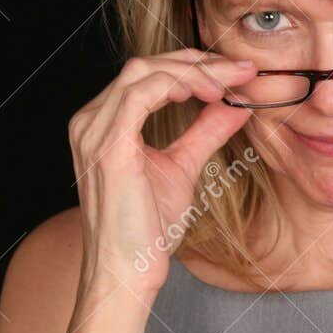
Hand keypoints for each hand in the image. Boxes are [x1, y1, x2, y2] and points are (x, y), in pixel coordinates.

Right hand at [67, 50, 256, 297]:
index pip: (146, 75)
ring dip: (192, 71)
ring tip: (228, 83)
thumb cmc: (145, 229)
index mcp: (104, 124)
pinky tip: (205, 94)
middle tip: (240, 70)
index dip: (192, 66)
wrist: (126, 271)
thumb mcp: (182, 167)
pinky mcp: (107, 146)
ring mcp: (94, 131)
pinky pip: (140, 94)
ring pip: (143, 72)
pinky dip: (176, 85)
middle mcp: (91, 121)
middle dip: (197, 62)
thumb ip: (204, 132)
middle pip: (144, 65)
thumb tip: (236, 105)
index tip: (235, 72)